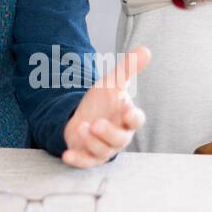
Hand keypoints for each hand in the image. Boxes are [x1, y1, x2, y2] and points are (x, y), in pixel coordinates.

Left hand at [62, 46, 150, 167]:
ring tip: (82, 127)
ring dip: (91, 141)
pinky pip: (85, 162)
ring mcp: (103, 148)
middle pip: (120, 140)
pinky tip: (66, 155)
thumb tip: (145, 49)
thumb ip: (127, 68)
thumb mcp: (112, 82)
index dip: (133, 117)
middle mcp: (118, 136)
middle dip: (108, 133)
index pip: (136, 120)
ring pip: (102, 151)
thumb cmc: (102, 102)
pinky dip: (76, 160)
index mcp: (126, 118)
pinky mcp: (87, 155)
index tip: (127, 111)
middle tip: (96, 123)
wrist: (82, 115)